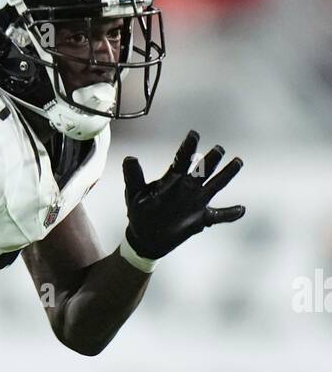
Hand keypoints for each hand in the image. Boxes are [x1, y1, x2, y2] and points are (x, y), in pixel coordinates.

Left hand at [122, 130, 244, 259]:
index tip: (194, 135)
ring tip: (237, 162)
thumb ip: (133, 176)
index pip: (183, 159)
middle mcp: (189, 186)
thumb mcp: (134, 193)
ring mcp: (197, 201)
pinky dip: (230, 213)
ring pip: (216, 185)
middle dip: (211, 159)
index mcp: (173, 178)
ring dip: (226, 174)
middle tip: (219, 149)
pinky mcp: (201, 218)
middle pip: (204, 168)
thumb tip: (129, 158)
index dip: (188, 147)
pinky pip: (219, 215)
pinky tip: (241, 209)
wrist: (146, 237)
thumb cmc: (140, 211)